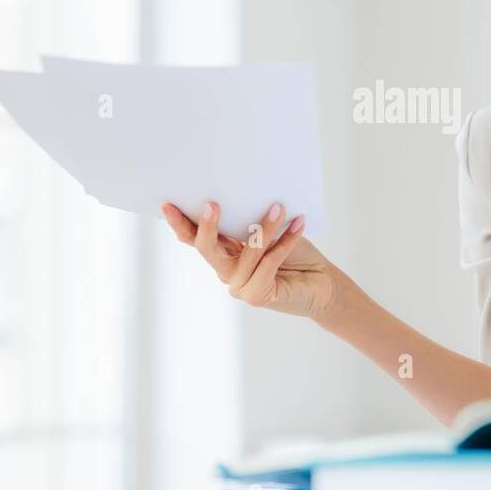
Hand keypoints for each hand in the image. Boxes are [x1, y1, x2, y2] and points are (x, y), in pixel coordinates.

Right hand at [161, 201, 338, 319]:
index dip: (181, 224)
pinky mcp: (257, 295)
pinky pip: (269, 264)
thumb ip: (249, 222)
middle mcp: (226, 271)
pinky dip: (284, 242)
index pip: (196, 239)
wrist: (322, 282)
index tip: (168, 205)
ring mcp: (240, 286)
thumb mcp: (269, 232)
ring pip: (247, 253)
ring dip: (265, 228)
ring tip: (280, 207)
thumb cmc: (297, 254)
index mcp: (224, 253)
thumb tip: (238, 194)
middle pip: (207, 249)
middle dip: (207, 226)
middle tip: (212, 204)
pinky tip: (298, 224)